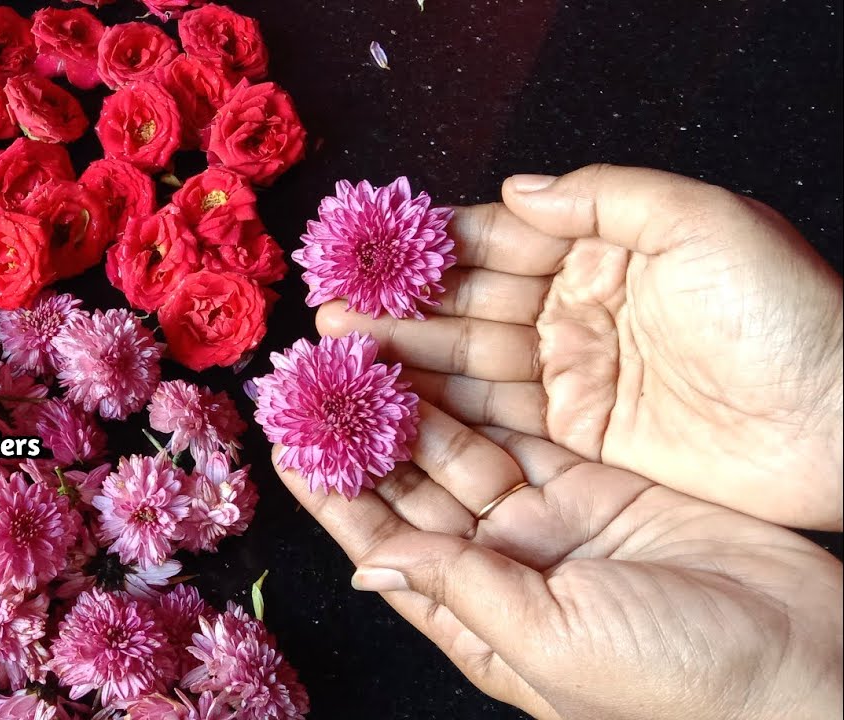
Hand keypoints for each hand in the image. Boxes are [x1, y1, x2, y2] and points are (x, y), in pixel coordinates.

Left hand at [273, 411, 843, 719]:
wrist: (806, 663)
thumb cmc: (683, 683)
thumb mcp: (552, 641)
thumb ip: (462, 592)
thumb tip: (369, 567)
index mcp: (481, 621)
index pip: (386, 550)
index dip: (337, 502)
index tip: (291, 447)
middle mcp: (505, 570)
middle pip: (415, 495)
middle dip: (365, 441)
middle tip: (320, 379)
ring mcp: (550, 525)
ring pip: (462, 454)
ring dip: (414, 409)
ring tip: (365, 357)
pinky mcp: (597, 486)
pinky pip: (522, 433)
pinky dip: (481, 400)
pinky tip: (438, 364)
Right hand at [317, 164, 843, 529]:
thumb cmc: (788, 314)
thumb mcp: (706, 223)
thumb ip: (606, 197)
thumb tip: (512, 191)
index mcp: (604, 249)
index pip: (497, 243)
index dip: (428, 250)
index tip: (366, 255)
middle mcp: (577, 309)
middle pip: (468, 307)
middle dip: (398, 311)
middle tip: (329, 317)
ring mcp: (574, 375)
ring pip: (470, 364)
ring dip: (405, 363)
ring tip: (341, 360)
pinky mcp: (578, 434)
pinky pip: (497, 419)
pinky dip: (444, 414)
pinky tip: (393, 407)